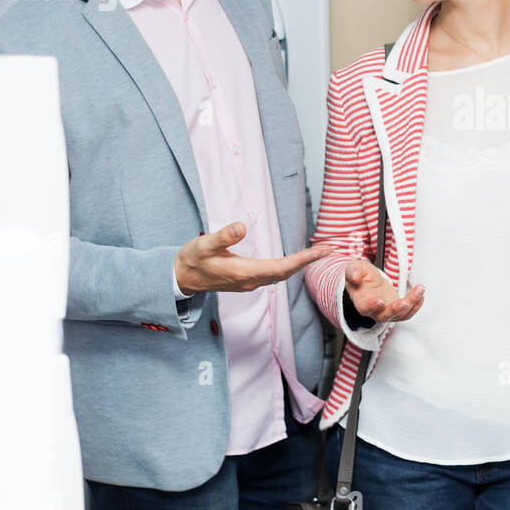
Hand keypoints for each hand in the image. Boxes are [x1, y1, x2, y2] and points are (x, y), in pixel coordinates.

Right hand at [175, 221, 330, 294]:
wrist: (181, 277)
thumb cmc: (192, 259)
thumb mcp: (204, 244)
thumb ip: (222, 236)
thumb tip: (241, 227)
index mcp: (243, 272)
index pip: (280, 267)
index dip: (302, 260)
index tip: (320, 252)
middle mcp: (250, 281)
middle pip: (286, 272)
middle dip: (308, 262)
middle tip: (328, 249)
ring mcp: (249, 282)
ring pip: (281, 275)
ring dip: (300, 265)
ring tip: (318, 253)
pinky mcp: (246, 280)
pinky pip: (274, 275)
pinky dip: (289, 267)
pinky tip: (296, 261)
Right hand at [344, 259, 424, 323]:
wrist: (366, 282)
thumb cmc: (360, 276)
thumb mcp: (355, 269)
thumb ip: (354, 272)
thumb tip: (355, 276)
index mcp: (361, 301)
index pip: (365, 308)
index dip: (372, 306)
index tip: (381, 301)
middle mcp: (374, 311)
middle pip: (385, 315)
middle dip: (397, 309)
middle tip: (406, 301)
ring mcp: (386, 312)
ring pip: (400, 314)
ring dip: (412, 303)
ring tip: (419, 290)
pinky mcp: (396, 310)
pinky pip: (407, 313)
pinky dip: (416, 305)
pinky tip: (420, 295)